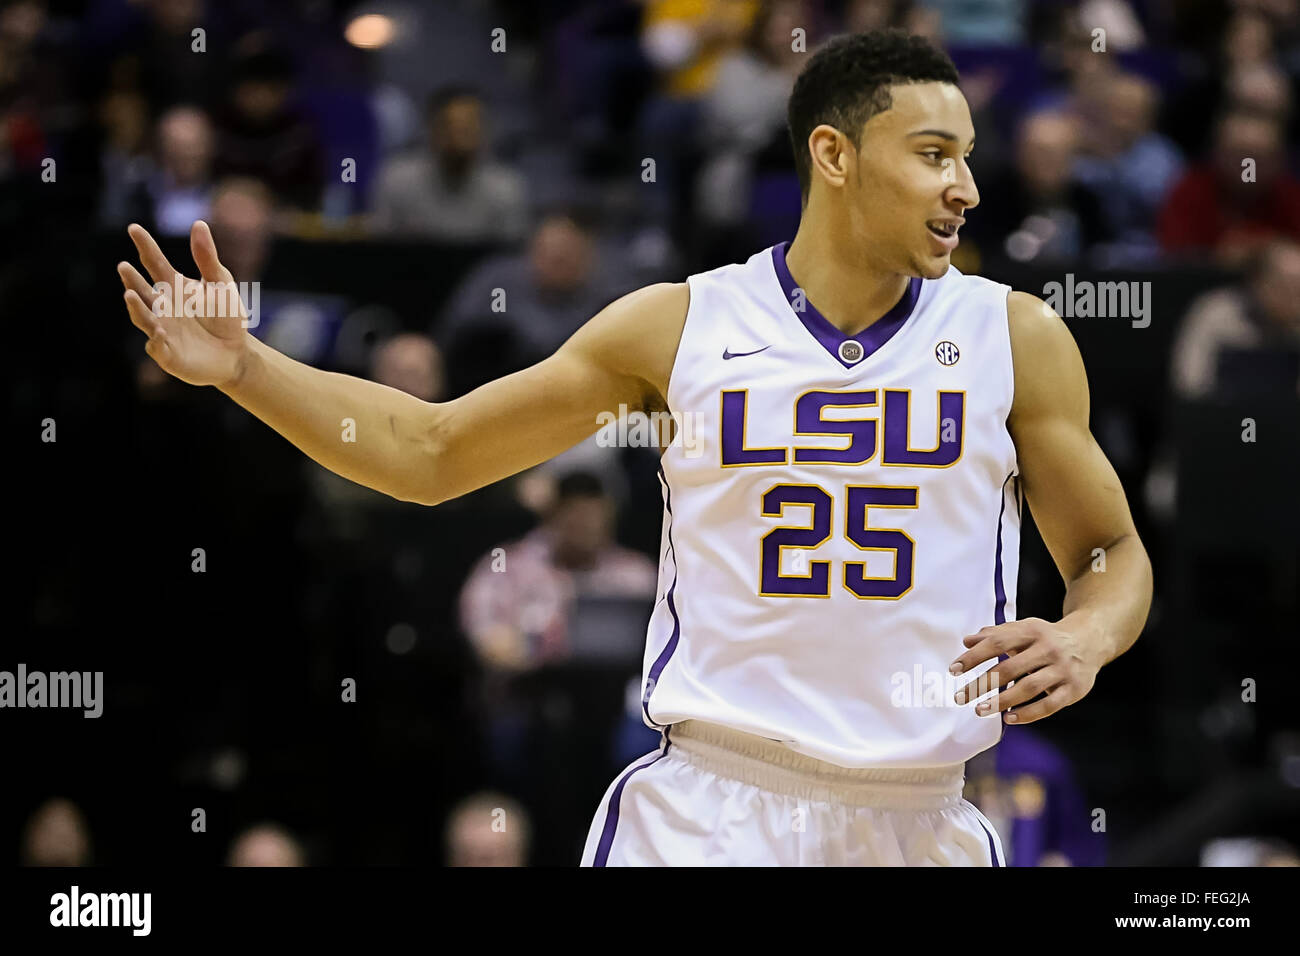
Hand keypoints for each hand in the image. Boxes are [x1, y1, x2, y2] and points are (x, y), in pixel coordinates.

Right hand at [118, 221, 252, 388]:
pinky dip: (156, 339)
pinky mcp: (168, 354)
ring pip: (143, 318)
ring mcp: (162, 330)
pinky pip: (158, 346)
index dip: (145, 246)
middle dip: (132, 280)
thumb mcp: (220, 284)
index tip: (134, 228)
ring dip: (136, 308)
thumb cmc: (226, 317)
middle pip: (142, 291)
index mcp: (173, 287)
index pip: (154, 263)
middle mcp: (162, 307)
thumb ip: (207, 257)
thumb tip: (198, 223)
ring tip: (129, 294)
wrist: (237, 352)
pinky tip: (158, 331)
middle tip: (124, 266)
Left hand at [949, 617, 1099, 724]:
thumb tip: (967, 641)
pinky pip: (1049, 705)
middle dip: (982, 684)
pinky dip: (1028, 713)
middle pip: (1009, 668)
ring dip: (1002, 701)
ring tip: (980, 710)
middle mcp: (1047, 649)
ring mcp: (1061, 670)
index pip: (997, 643)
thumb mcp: (1023, 629)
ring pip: (1029, 687)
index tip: (953, 670)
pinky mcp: (1073, 689)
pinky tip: (1008, 718)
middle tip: (960, 697)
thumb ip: (996, 635)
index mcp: (1031, 631)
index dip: (974, 656)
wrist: (1090, 640)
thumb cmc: (1047, 637)